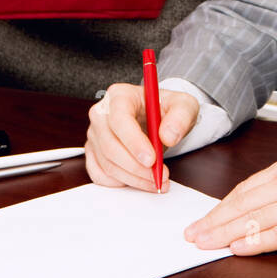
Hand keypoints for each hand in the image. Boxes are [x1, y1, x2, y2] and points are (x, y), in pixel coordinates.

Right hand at [84, 82, 199, 191]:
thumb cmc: (166, 108)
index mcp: (119, 95)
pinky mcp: (93, 152)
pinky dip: (119, 182)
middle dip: (136, 166)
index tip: (152, 159)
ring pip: (107, 163)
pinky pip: (99, 174)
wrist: (159, 118)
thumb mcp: (183, 105)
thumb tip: (168, 136)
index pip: (119, 119)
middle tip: (159, 175)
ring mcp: (95, 134)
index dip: (134, 142)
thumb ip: (180, 117)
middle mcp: (102, 113)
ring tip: (156, 180)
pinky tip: (137, 180)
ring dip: (133, 178)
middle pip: (110, 145)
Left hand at [183, 156, 276, 253]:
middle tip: (193, 235)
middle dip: (214, 221)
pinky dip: (256, 242)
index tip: (203, 220)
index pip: (244, 189)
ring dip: (226, 233)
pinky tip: (239, 249)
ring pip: (255, 218)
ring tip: (207, 244)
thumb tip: (256, 205)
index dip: (220, 207)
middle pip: (243, 203)